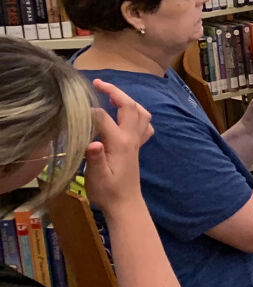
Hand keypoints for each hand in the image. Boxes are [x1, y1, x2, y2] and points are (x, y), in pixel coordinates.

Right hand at [81, 79, 153, 211]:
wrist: (125, 204)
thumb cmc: (108, 192)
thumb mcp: (97, 176)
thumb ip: (95, 158)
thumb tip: (93, 142)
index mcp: (120, 143)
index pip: (103, 117)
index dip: (88, 110)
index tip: (72, 109)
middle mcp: (131, 138)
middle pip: (129, 107)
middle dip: (115, 91)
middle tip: (97, 82)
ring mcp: (137, 142)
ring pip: (141, 113)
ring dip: (128, 100)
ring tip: (112, 94)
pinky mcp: (137, 147)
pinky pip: (145, 125)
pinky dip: (138, 114)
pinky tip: (126, 115)